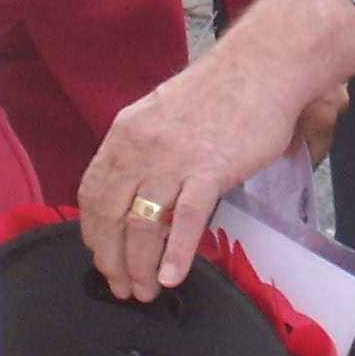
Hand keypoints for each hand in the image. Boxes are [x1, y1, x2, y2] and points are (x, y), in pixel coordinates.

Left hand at [81, 0, 354, 298]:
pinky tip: (172, 276)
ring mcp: (175, 159)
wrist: (262, 66)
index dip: (92, 231)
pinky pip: (187, 221)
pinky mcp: (210, 169)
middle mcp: (142, 146)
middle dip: (111, 259)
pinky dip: (176, 254)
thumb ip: (143, 147)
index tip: (101, 253)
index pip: (92, 192)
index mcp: (126, 132)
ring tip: (145, 289)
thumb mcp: (161, 112)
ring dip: (140, 266)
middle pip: (110, 215)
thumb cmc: (220, 89)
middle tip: (120, 285)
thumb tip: (135, 186)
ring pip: (143, 225)